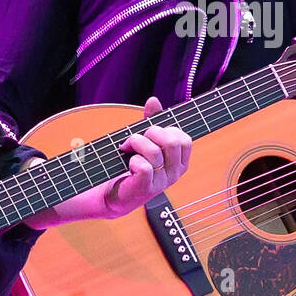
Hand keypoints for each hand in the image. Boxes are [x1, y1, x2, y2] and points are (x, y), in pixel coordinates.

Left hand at [27, 97, 193, 227]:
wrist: (111, 195)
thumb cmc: (129, 167)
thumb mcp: (143, 142)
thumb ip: (151, 121)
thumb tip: (153, 100)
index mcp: (179, 163)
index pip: (184, 139)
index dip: (167, 130)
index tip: (150, 134)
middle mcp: (174, 174)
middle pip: (172, 142)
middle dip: (151, 133)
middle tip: (135, 138)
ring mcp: (161, 183)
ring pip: (155, 152)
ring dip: (136, 144)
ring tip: (126, 148)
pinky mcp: (146, 189)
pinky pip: (144, 166)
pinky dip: (132, 160)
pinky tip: (128, 164)